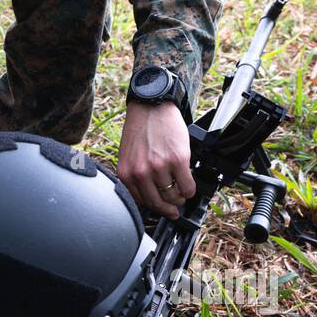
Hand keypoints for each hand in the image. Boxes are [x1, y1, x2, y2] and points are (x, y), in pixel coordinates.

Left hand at [117, 102, 195, 219]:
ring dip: (180, 199)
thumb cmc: (140, 129)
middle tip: (174, 209)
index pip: (142, 201)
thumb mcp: (129, 156)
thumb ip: (136, 175)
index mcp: (126, 173)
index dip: (155, 207)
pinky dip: (190, 190)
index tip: (162, 209)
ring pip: (174, 196)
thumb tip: (150, 194)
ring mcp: (160, 167)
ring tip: (181, 195)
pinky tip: (189, 187)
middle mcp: (141, 172)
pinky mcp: (177, 160)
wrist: (151, 107)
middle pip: (158, 203)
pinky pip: (187, 186)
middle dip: (168, 208)